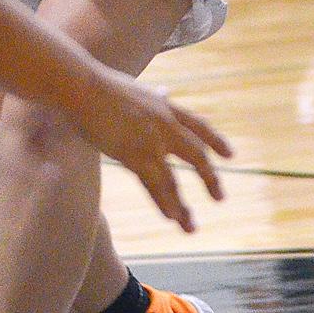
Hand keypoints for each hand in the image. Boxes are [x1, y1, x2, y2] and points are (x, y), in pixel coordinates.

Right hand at [92, 69, 230, 234]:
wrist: (83, 87)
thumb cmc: (101, 84)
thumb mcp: (137, 87)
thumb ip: (154, 95)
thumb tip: (165, 93)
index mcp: (166, 106)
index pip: (199, 125)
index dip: (216, 140)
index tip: (230, 155)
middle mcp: (165, 124)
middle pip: (197, 156)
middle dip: (210, 179)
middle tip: (220, 198)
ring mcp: (151, 141)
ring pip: (174, 181)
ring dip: (182, 207)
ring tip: (191, 228)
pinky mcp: (133, 155)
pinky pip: (153, 185)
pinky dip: (163, 203)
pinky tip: (170, 218)